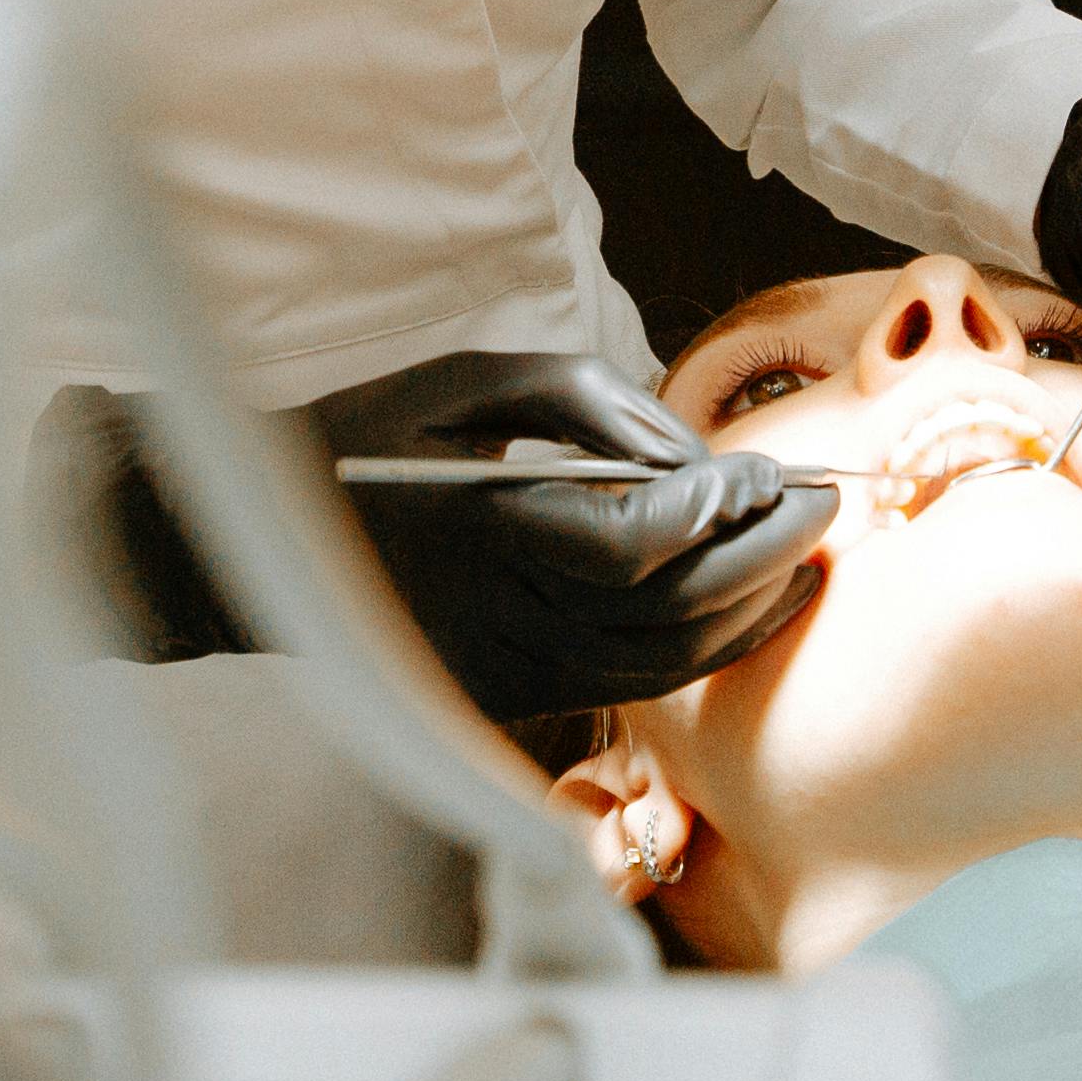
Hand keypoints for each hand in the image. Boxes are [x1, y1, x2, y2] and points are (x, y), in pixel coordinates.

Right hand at [314, 350, 835, 721]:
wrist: (261, 548)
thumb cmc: (371, 437)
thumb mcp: (470, 383)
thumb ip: (590, 406)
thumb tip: (692, 454)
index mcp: (482, 529)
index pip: (631, 546)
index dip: (712, 514)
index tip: (764, 469)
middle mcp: (501, 617)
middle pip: (668, 611)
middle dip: (759, 557)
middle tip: (820, 504)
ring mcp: (507, 671)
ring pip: (662, 663)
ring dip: (747, 612)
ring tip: (807, 558)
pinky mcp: (512, 697)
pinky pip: (632, 685)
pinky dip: (703, 648)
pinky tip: (750, 605)